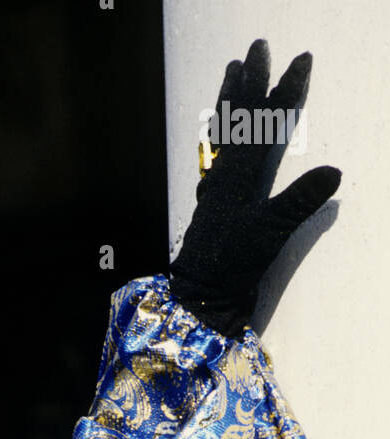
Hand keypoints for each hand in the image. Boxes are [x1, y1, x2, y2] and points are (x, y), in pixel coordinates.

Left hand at [170, 39, 340, 337]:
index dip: (286, 90)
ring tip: (231, 70)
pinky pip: (216, 154)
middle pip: (238, 116)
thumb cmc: (232, 266)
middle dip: (250, 80)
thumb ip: (300, 201)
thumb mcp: (271, 234)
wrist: (200, 296)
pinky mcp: (210, 202)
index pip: (266, 122)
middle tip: (257, 47)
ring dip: (229, 99)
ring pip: (221, 131)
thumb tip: (334, 172)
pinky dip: (220, 134)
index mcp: (239, 175)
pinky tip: (220, 133)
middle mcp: (223, 174)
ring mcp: (214, 187)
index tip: (302, 60)